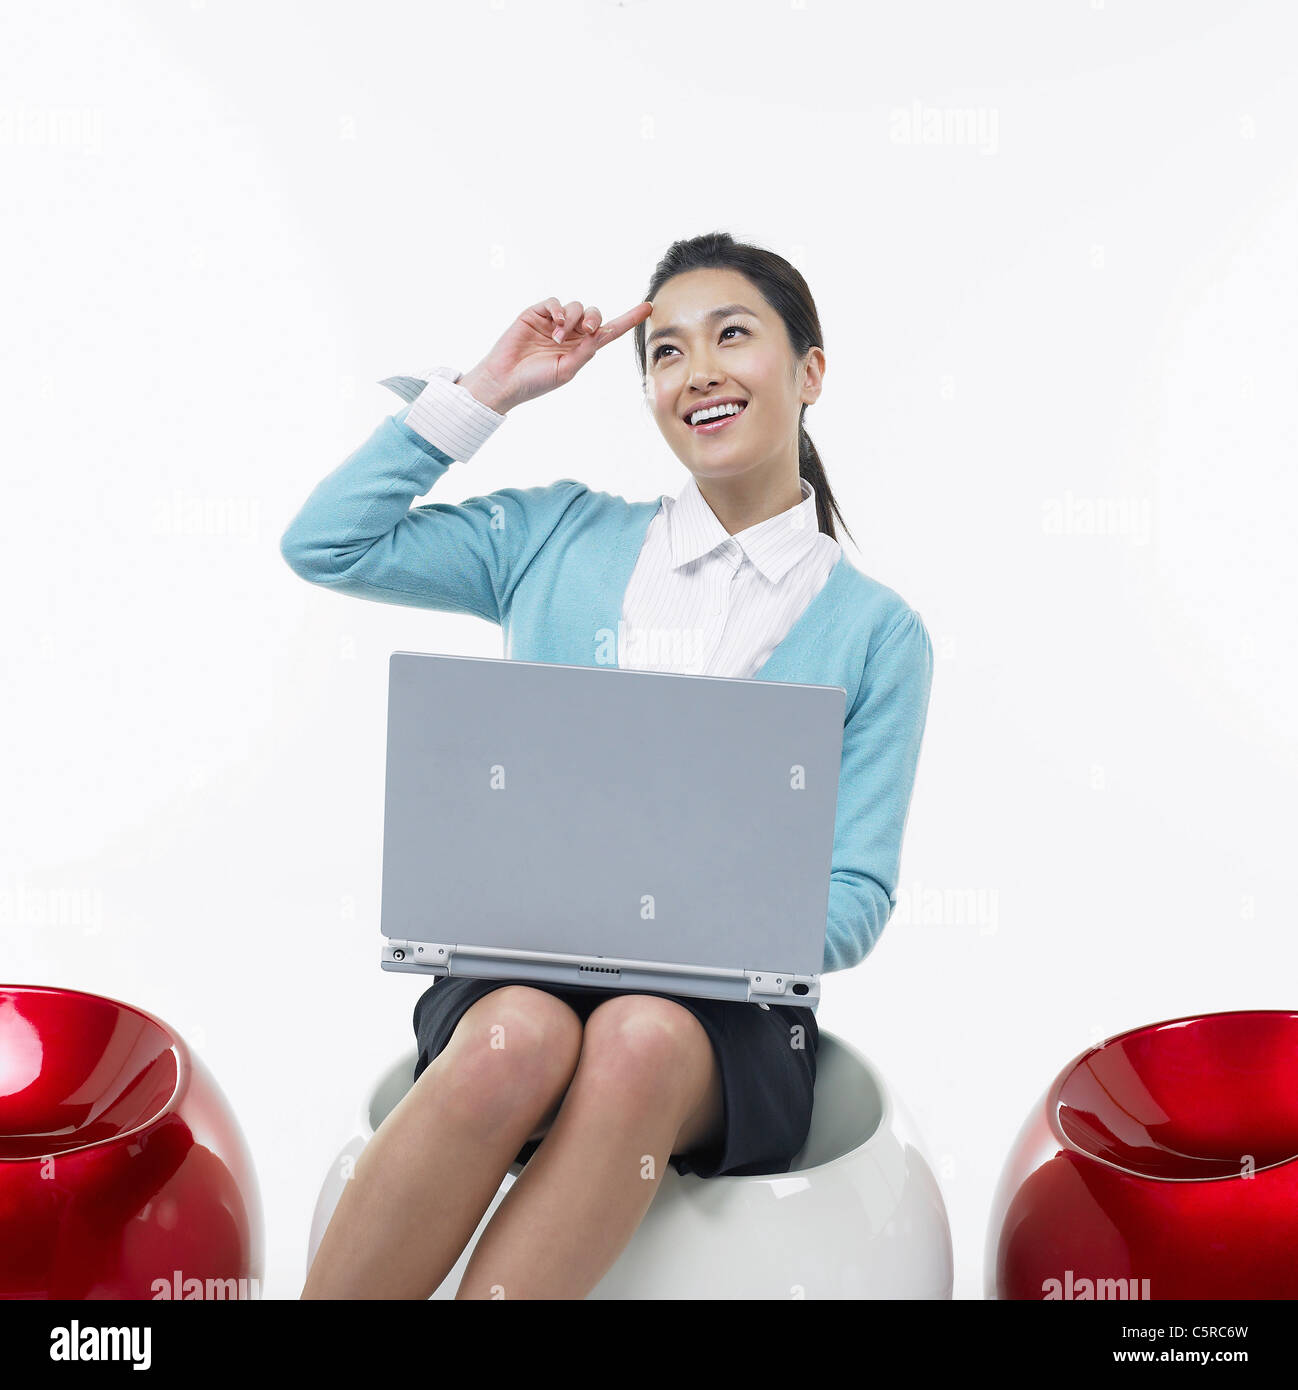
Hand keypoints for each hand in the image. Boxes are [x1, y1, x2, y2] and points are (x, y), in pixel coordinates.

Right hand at [459, 297, 653, 413]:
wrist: (504, 380)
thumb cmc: (535, 382)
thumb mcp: (566, 370)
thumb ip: (586, 351)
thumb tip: (603, 333)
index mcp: (582, 349)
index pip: (610, 331)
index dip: (629, 318)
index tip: (648, 307)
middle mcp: (571, 334)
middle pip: (594, 315)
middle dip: (595, 319)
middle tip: (588, 331)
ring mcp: (553, 323)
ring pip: (575, 307)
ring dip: (572, 319)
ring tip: (558, 337)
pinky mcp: (536, 314)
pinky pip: (554, 302)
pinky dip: (558, 309)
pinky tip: (553, 322)